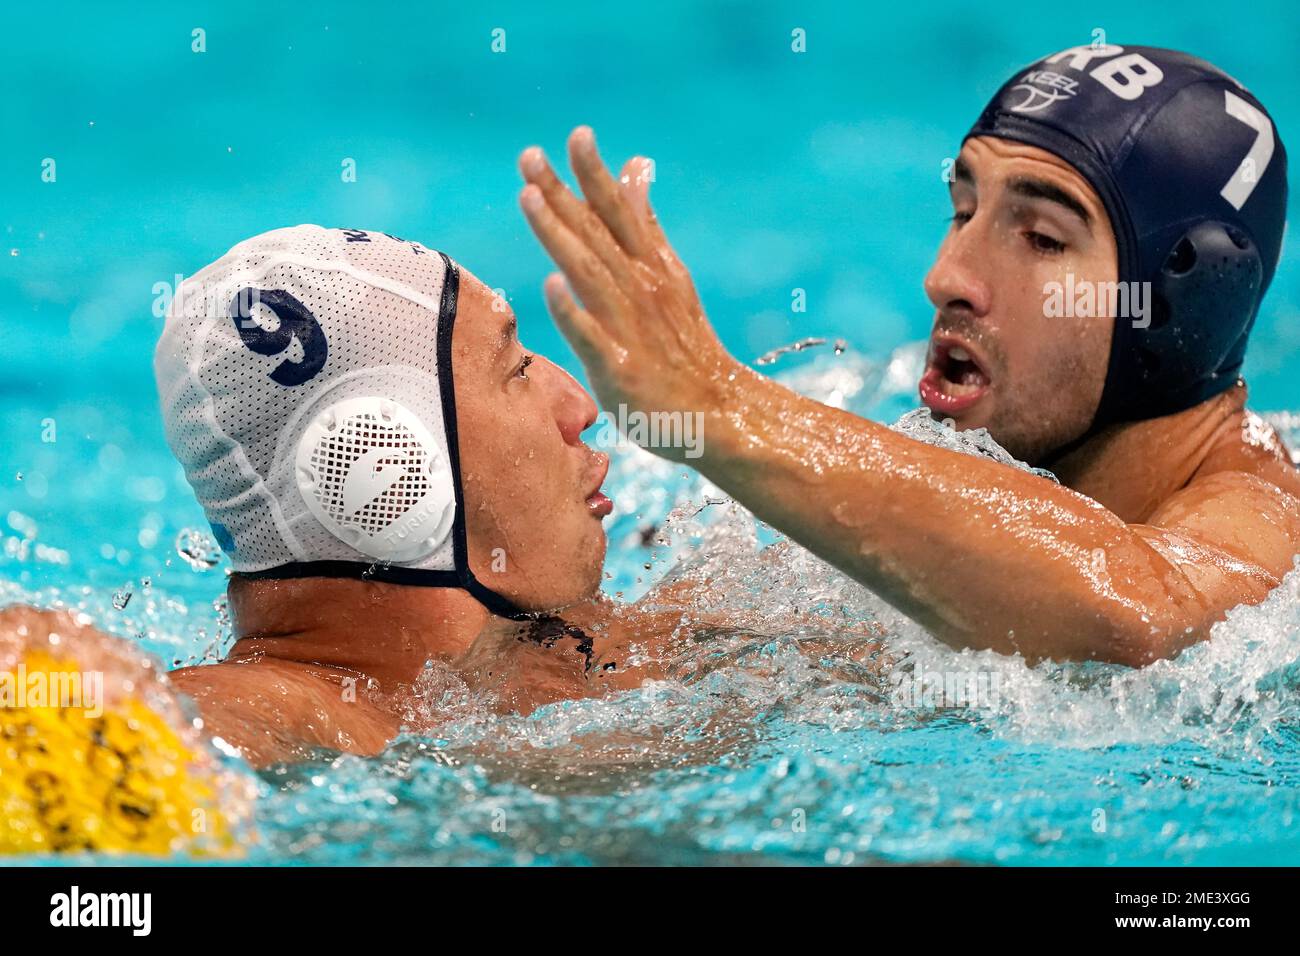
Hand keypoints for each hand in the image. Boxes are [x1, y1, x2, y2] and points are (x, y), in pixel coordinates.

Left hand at [518, 127, 739, 460]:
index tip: (576, 134)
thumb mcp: (672, 277)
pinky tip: (551, 286)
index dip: (596, 175)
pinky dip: (573, 311)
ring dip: (559, 235)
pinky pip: (593, 337)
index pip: (620, 214)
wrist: (721, 415)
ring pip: (590, 273)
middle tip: (528, 155)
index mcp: (653, 268)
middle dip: (561, 193)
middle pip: (596, 235)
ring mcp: (631, 329)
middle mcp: (642, 290)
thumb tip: (635, 166)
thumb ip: (646, 224)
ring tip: (529, 199)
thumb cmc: (686, 348)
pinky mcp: (621, 369)